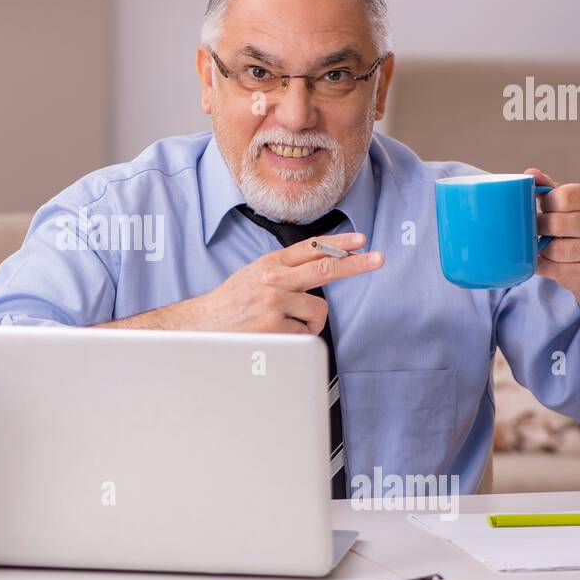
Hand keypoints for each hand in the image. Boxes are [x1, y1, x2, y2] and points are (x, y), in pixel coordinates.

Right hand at [191, 231, 383, 333]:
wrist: (202, 326)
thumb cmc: (231, 303)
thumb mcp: (254, 275)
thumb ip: (284, 270)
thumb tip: (319, 268)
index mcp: (270, 264)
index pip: (311, 248)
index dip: (338, 244)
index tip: (361, 240)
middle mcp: (274, 280)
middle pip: (325, 269)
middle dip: (356, 264)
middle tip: (378, 259)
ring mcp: (274, 303)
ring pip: (318, 311)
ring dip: (309, 323)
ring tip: (284, 324)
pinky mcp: (275, 327)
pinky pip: (305, 335)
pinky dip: (296, 339)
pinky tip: (275, 336)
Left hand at [526, 168, 579, 292]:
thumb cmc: (571, 222)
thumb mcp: (562, 201)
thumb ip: (546, 187)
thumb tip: (529, 173)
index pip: (563, 197)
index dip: (546, 204)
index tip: (543, 208)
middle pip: (557, 224)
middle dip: (539, 227)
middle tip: (535, 229)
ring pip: (556, 249)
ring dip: (541, 248)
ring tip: (539, 244)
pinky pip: (557, 270)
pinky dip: (543, 266)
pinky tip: (540, 260)